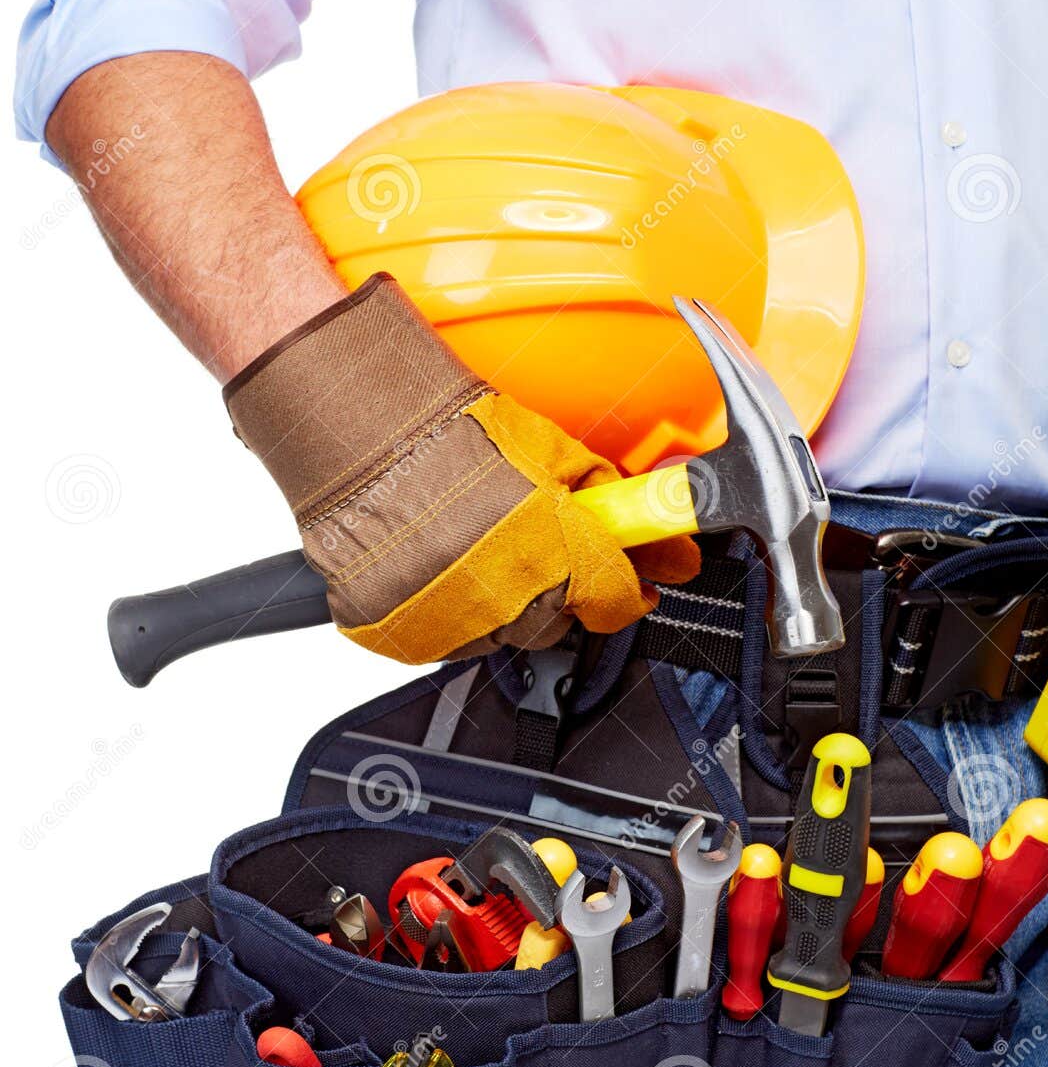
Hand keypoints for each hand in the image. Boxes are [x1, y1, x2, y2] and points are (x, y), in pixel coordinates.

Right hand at [226, 273, 697, 662]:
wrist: (357, 425)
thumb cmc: (450, 429)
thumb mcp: (553, 453)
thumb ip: (617, 508)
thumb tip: (670, 551)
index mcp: (550, 553)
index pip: (614, 600)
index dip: (624, 587)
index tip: (622, 578)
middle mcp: (499, 597)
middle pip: (553, 624)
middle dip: (553, 588)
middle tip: (527, 544)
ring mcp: (442, 620)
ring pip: (494, 636)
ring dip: (494, 601)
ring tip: (469, 542)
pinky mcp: (391, 631)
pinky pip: (435, 640)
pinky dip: (439, 611)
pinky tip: (432, 562)